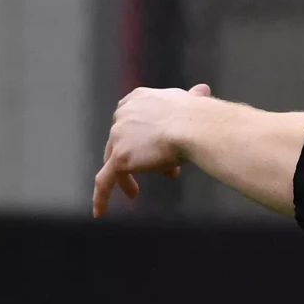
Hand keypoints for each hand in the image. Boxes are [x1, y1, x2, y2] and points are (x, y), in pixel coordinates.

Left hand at [93, 83, 211, 216]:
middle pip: (125, 142)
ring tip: (136, 192)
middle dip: (144, 157)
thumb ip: (192, 98)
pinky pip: (104, 181)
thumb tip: (203, 91)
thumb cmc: (200, 116)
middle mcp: (123, 115)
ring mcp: (118, 137)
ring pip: (116, 163)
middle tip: (167, 170)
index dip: (146, 136)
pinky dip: (101, 196)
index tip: (161, 147)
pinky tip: (100, 212)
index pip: (134, 120)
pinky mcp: (120, 158)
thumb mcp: (193, 102)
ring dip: (129, 176)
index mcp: (138, 99)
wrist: (197, 127)